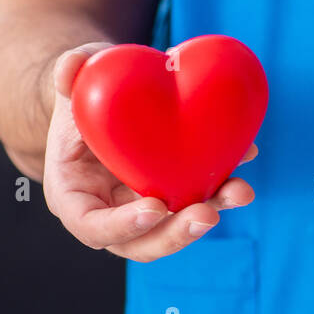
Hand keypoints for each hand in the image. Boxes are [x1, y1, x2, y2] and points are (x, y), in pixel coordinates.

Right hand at [42, 42, 255, 261]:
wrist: (110, 94)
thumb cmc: (86, 88)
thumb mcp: (74, 77)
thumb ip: (68, 72)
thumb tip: (68, 69)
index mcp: (72, 193)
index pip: (89, 226)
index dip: (121, 226)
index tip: (154, 207)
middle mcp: (108, 210)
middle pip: (140, 244)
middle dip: (175, 234)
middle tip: (207, 215)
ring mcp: (144, 208)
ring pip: (176, 228)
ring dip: (211, 212)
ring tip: (240, 191)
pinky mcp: (174, 194)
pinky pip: (199, 197)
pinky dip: (223, 183)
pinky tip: (246, 155)